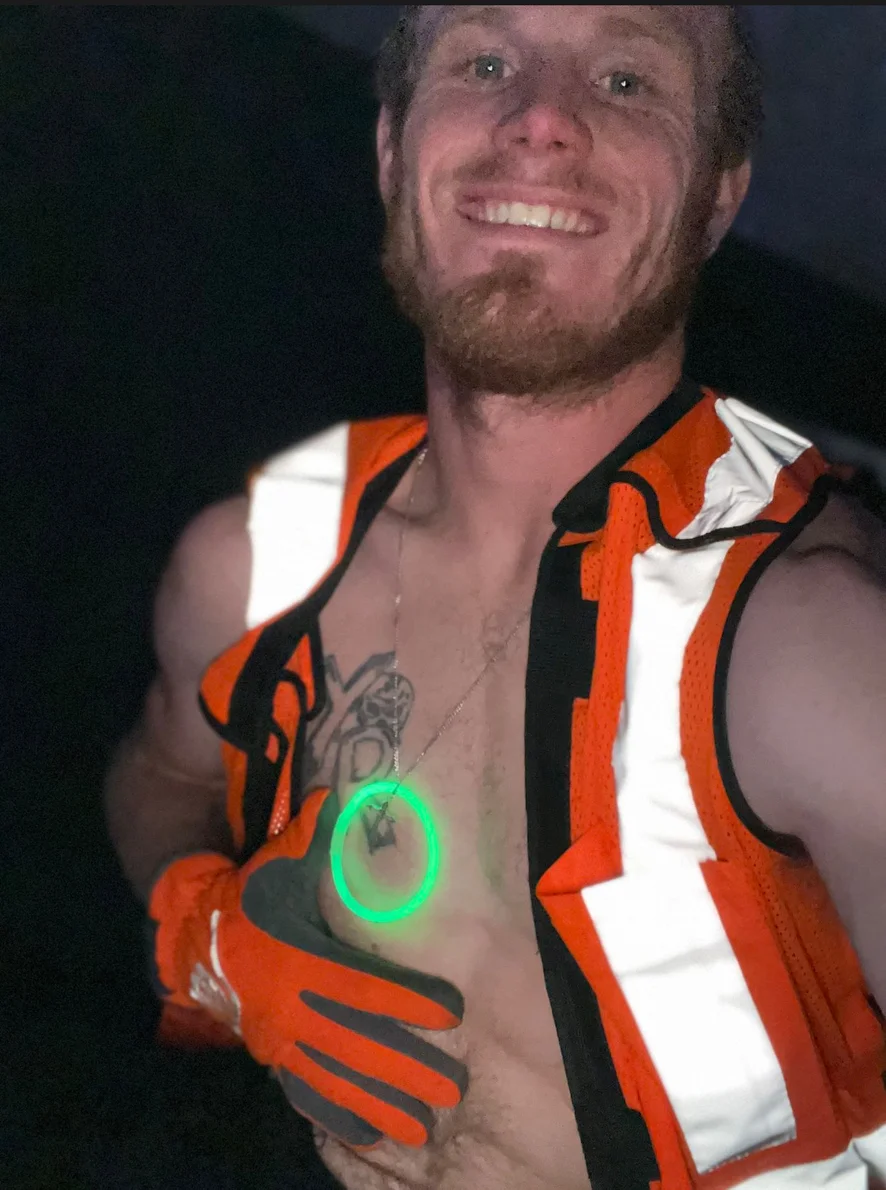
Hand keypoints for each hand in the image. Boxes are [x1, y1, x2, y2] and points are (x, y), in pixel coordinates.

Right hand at [149, 787, 467, 1147]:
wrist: (193, 931)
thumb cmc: (250, 893)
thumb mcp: (279, 860)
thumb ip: (313, 834)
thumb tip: (338, 795)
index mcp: (297, 959)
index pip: (363, 986)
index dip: (407, 999)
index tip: (452, 1012)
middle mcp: (291, 1007)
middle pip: (358, 1045)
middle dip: (407, 1067)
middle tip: (453, 1087)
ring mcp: (279, 1038)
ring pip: (336, 1078)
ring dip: (380, 1103)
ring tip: (423, 1127)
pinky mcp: (272, 1054)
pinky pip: (306, 1092)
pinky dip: (337, 1116)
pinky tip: (369, 1135)